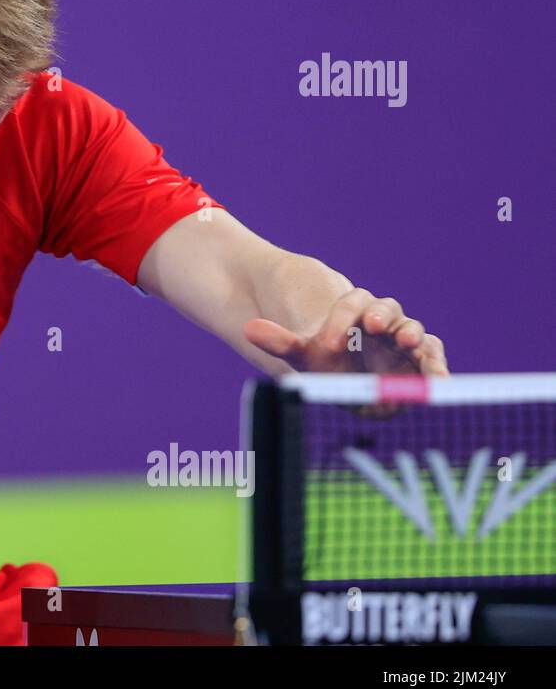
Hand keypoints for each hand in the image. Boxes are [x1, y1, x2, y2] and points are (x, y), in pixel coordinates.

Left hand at [244, 288, 448, 376]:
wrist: (346, 377)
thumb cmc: (322, 358)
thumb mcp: (300, 352)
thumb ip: (281, 342)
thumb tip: (248, 329)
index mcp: (354, 311)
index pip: (351, 304)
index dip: (340, 319)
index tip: (326, 343)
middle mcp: (383, 323)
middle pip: (387, 310)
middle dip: (380, 317)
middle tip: (371, 325)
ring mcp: (404, 343)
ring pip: (414, 332)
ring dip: (412, 337)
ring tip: (407, 342)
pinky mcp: (420, 366)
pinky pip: (431, 362)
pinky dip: (436, 370)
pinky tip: (440, 384)